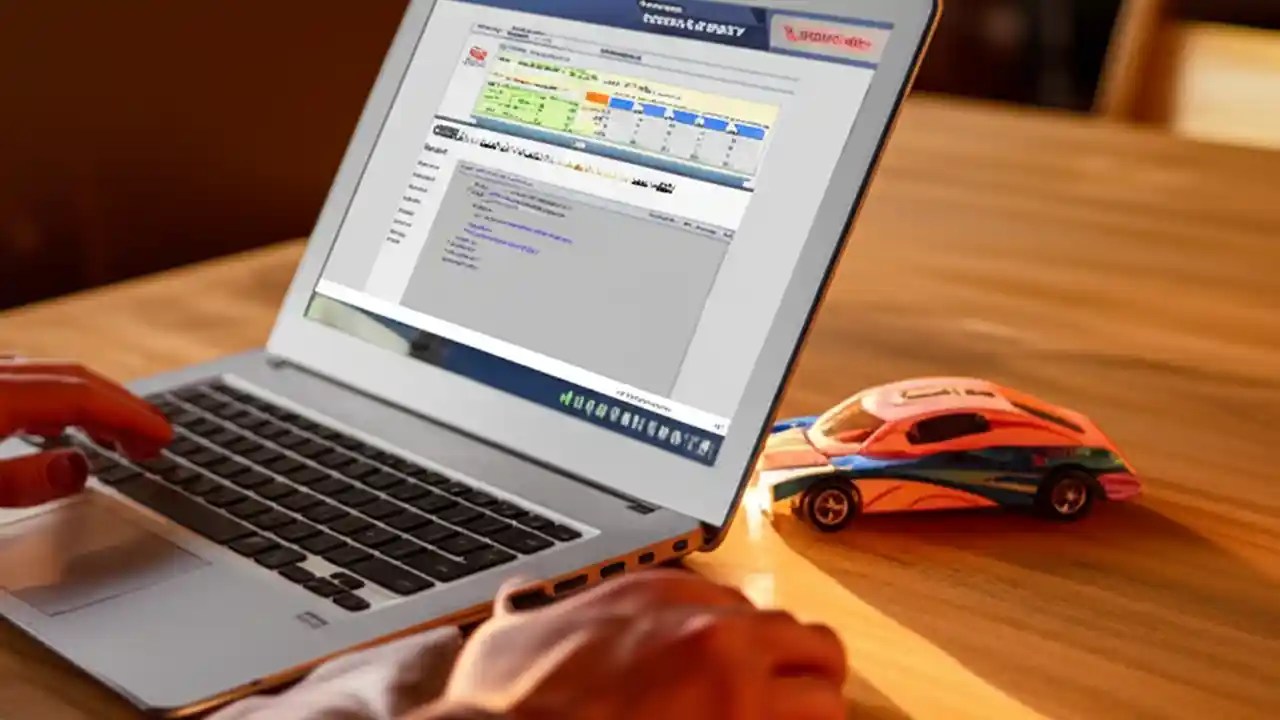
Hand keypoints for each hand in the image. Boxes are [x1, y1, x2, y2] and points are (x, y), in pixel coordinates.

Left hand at [0, 356, 172, 507]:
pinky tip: (52, 421)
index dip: (128, 415)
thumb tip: (76, 469)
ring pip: (47, 375)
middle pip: (69, 378)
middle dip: (120, 406)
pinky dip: (53, 398)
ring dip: (90, 401)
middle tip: (152, 437)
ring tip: (115, 432)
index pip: (79, 396)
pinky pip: (22, 380)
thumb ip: (18, 481)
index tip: (162, 436)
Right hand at [417, 570, 847, 719]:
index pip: (743, 610)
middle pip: (807, 643)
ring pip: (826, 698)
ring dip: (810, 719)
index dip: (743, 652)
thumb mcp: (509, 634)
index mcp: (660, 595)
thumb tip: (522, 600)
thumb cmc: (500, 703)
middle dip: (801, 679)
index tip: (731, 678)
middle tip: (782, 710)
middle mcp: (712, 630)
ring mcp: (738, 688)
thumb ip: (532, 610)